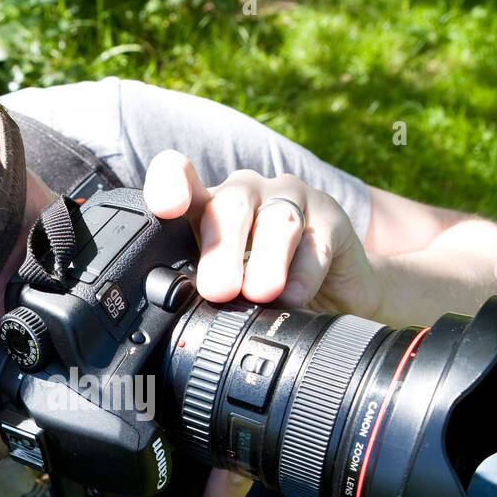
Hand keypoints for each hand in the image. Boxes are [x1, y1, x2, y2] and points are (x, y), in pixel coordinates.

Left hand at [143, 150, 383, 317]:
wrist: (330, 296)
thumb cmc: (261, 289)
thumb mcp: (221, 292)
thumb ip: (198, 293)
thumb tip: (178, 320)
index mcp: (206, 209)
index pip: (179, 177)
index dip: (170, 184)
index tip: (166, 206)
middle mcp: (245, 195)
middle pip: (230, 205)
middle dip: (221, 249)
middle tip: (218, 290)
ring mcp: (289, 200)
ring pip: (276, 219)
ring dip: (266, 260)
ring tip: (260, 294)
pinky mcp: (330, 219)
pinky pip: (317, 242)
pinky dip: (304, 274)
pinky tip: (295, 296)